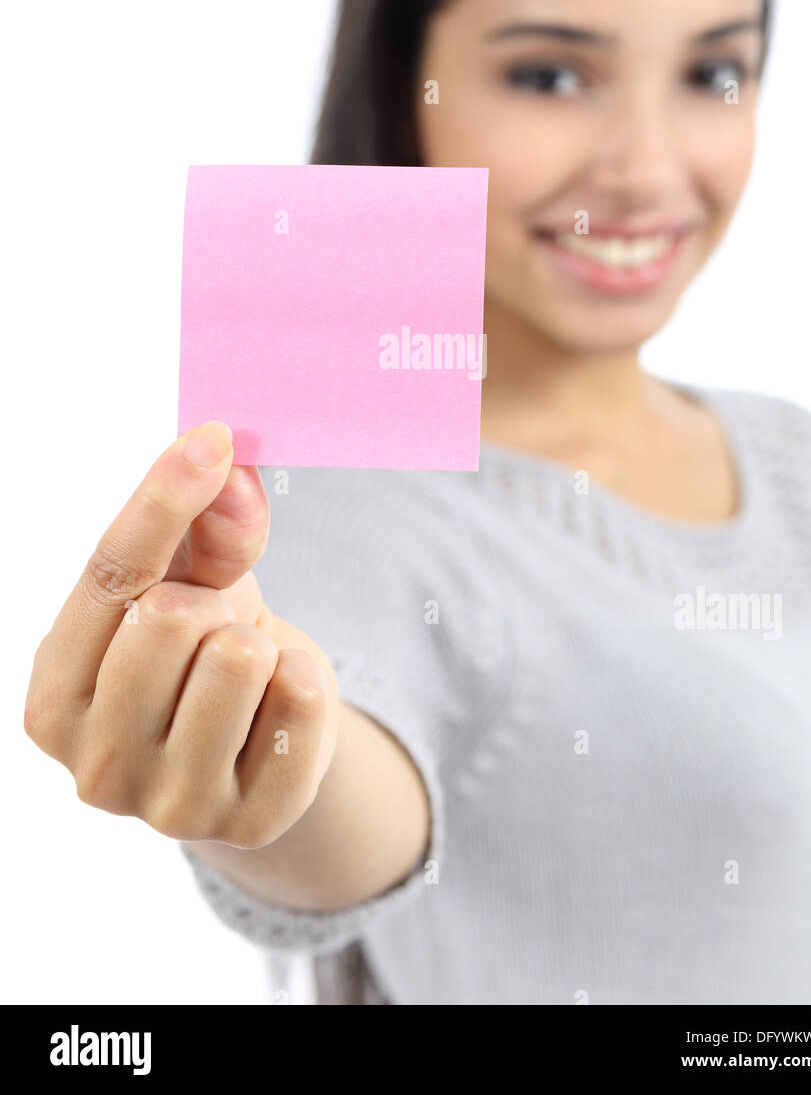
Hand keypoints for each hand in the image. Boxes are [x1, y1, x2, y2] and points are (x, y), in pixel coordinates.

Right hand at [24, 422, 338, 848]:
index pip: (108, 576)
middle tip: (214, 631)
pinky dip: (304, 684)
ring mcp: (168, 806)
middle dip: (212, 601)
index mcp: (55, 691)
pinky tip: (277, 710)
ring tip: (244, 675)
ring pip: (237, 659)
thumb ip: (207, 526)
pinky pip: (299, 704)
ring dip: (258, 646)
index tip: (212, 438)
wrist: (254, 746)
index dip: (162, 499)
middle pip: (171, 617)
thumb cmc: (202, 650)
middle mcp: (94, 763)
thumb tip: (228, 469)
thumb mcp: (193, 582)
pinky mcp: (250, 822)